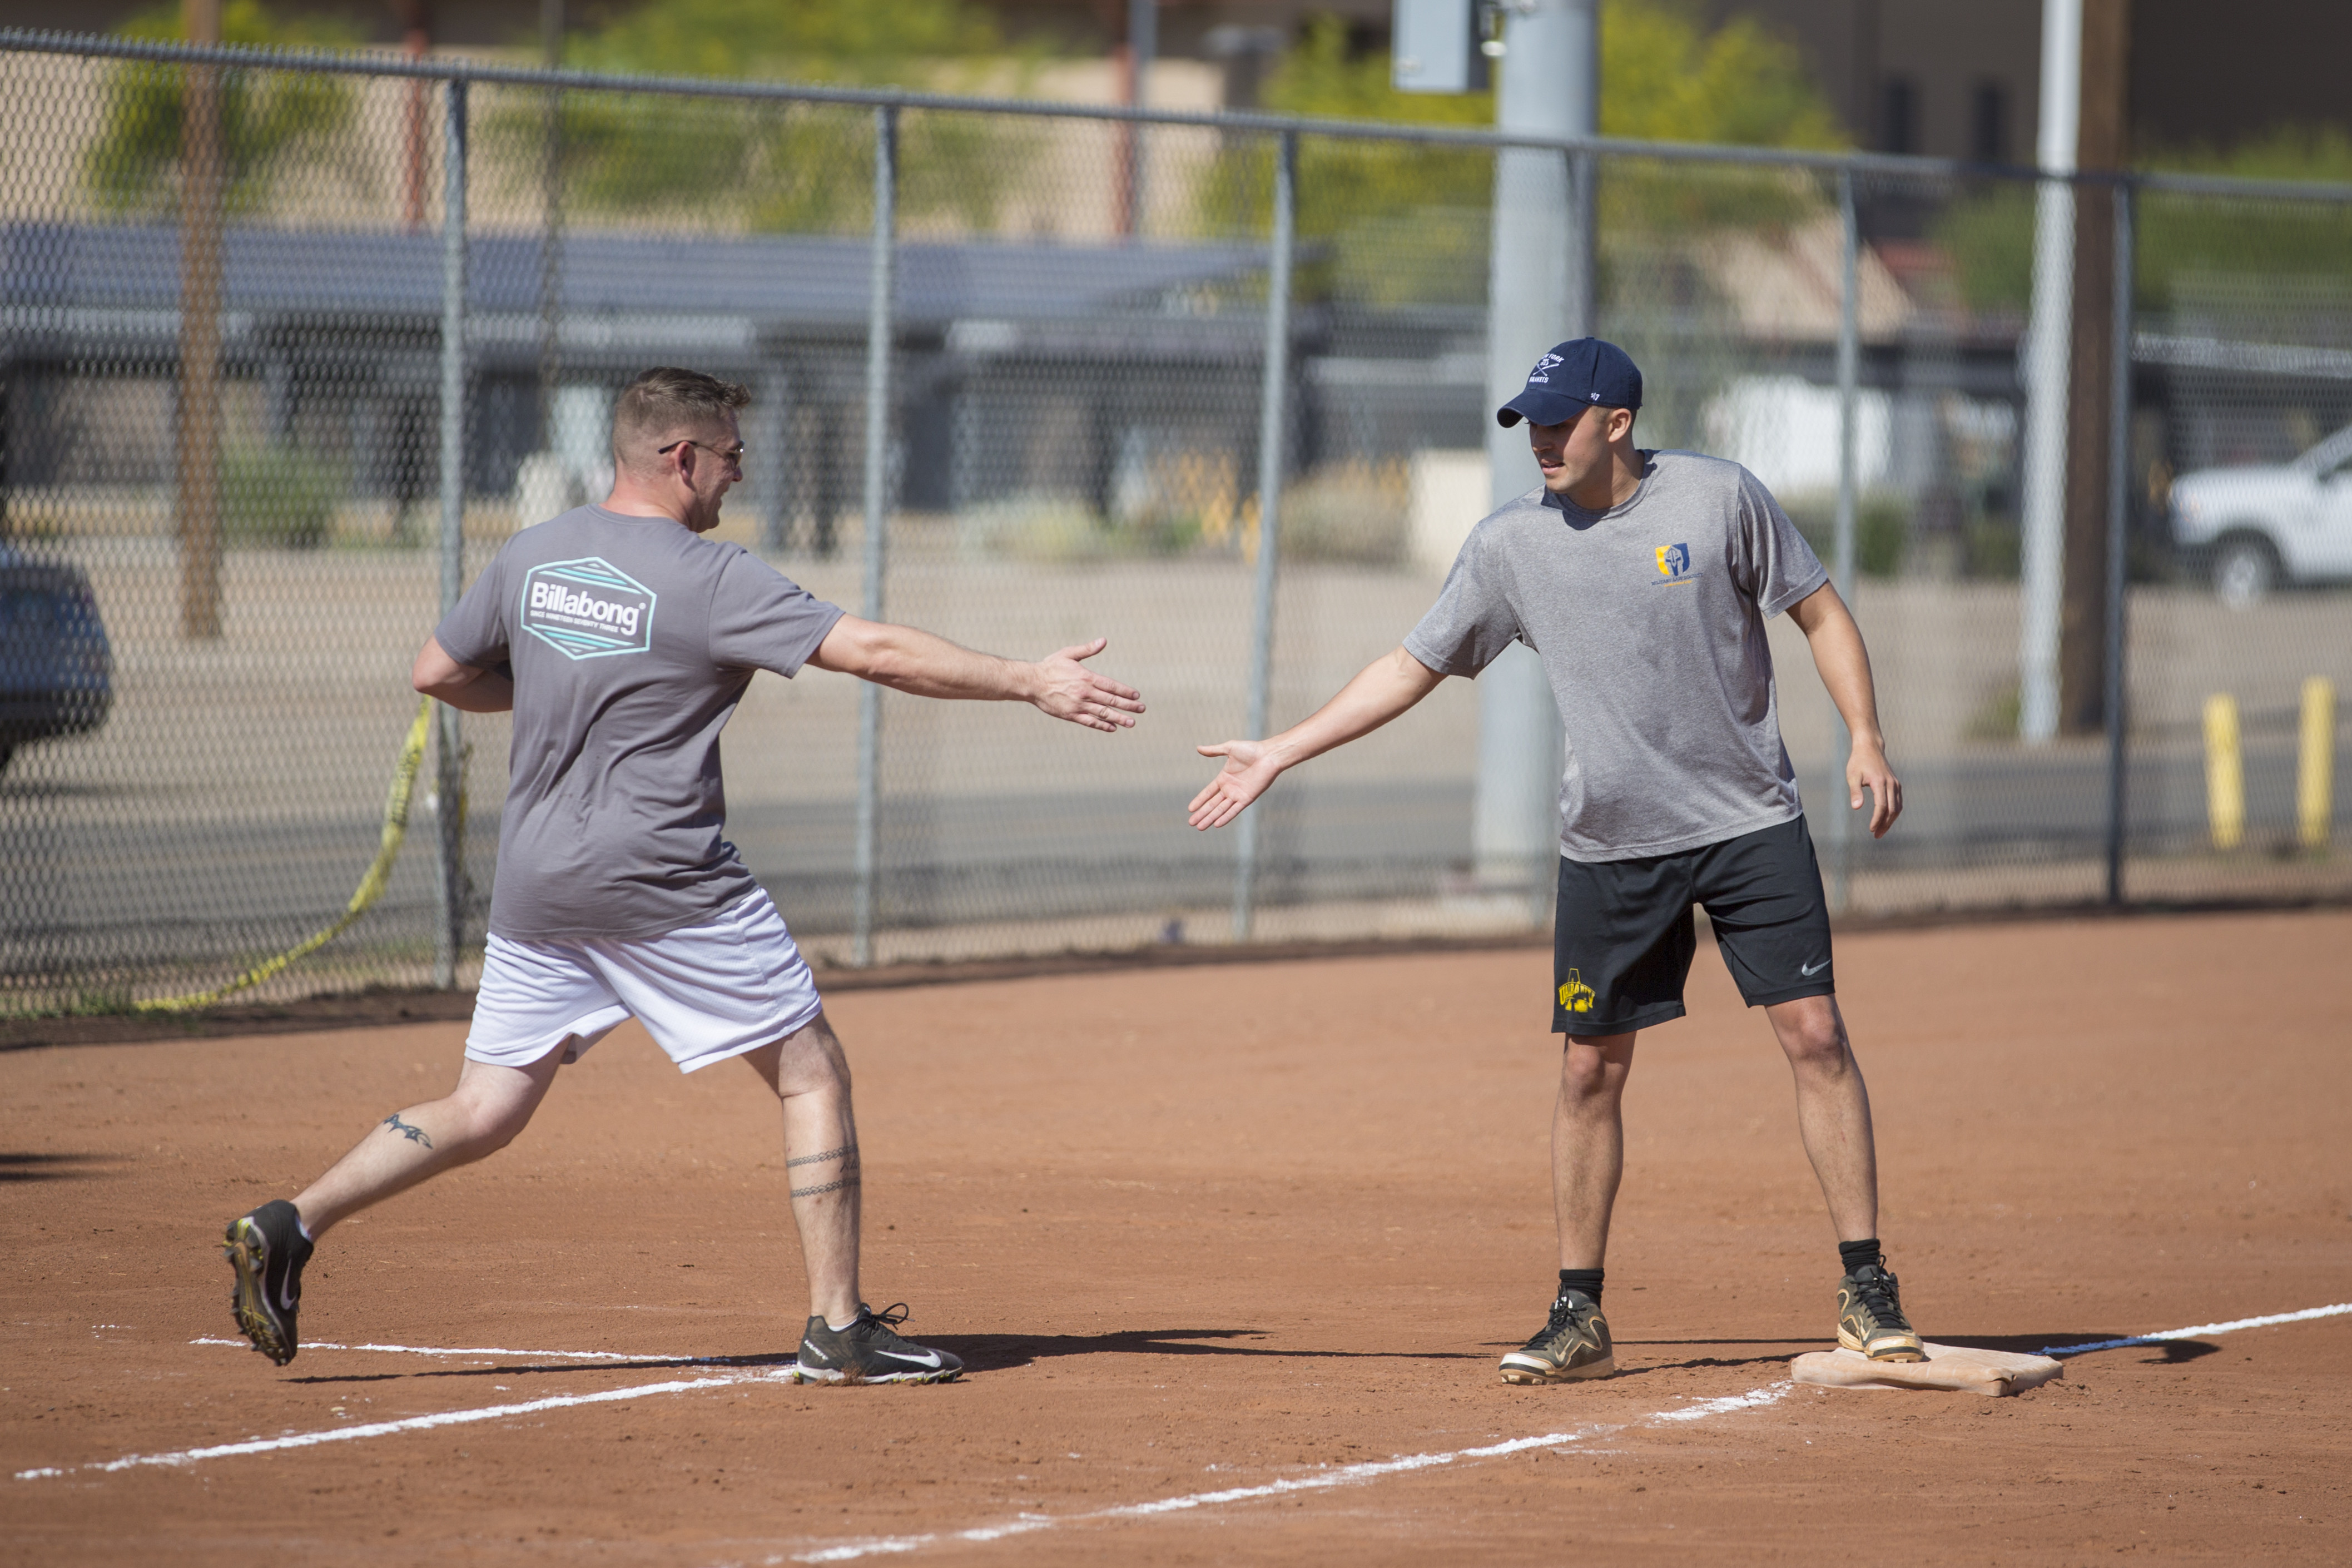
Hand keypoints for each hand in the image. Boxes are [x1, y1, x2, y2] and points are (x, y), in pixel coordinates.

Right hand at [1027, 638, 1143, 731]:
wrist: (1031, 683)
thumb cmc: (1050, 666)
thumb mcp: (1069, 654)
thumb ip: (1088, 649)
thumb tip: (1104, 640)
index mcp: (1086, 678)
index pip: (1111, 686)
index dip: (1125, 691)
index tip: (1136, 695)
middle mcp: (1085, 693)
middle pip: (1111, 701)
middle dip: (1128, 705)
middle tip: (1141, 709)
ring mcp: (1078, 705)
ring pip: (1103, 713)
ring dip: (1119, 718)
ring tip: (1132, 722)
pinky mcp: (1071, 715)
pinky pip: (1090, 722)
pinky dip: (1102, 725)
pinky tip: (1112, 727)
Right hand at [1189, 739, 1279, 829]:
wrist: (1269, 755)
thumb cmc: (1251, 750)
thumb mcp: (1229, 748)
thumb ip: (1214, 751)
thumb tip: (1198, 748)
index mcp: (1224, 778)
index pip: (1208, 792)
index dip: (1199, 800)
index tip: (1190, 809)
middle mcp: (1230, 789)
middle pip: (1212, 804)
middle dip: (1202, 814)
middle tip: (1191, 823)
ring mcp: (1238, 795)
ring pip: (1221, 809)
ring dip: (1210, 818)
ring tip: (1199, 827)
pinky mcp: (1247, 798)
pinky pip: (1234, 810)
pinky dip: (1226, 817)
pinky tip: (1216, 824)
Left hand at [1847, 740, 1901, 837]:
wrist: (1870, 747)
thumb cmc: (1858, 762)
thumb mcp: (1852, 776)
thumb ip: (1855, 792)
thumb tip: (1856, 808)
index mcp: (1880, 783)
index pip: (1881, 806)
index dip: (1877, 820)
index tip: (1871, 830)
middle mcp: (1891, 784)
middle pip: (1892, 810)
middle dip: (1885, 824)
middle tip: (1876, 835)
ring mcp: (1895, 784)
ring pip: (1897, 807)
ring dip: (1890, 821)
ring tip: (1881, 831)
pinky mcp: (1896, 784)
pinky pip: (1898, 802)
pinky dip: (1894, 812)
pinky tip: (1886, 820)